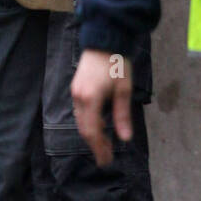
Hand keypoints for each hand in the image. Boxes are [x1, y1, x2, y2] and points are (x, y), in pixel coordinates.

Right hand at [71, 50, 132, 164]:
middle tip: (106, 157)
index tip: (106, 161)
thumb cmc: (117, 63)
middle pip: (84, 129)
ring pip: (80, 121)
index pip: (92, 132)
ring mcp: (75, 92)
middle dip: (95, 145)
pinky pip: (79, 111)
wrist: (103, 39)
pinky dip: (88, 122)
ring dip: (91, 134)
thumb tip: (125, 138)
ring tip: (104, 144)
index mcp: (91, 99)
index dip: (99, 148)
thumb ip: (122, 115)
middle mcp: (79, 97)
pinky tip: (99, 126)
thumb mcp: (124, 90)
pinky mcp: (76, 88)